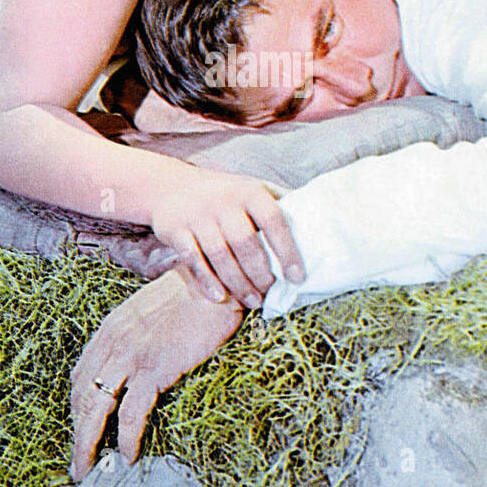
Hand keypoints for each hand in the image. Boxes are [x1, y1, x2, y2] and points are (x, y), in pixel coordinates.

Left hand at [69, 271, 242, 480]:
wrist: (214, 280)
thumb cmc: (191, 294)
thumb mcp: (150, 310)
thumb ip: (136, 333)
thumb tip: (137, 360)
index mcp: (110, 329)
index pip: (81, 375)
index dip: (78, 407)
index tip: (81, 428)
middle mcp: (112, 343)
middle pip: (82, 396)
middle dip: (76, 433)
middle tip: (77, 463)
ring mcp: (132, 356)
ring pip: (96, 407)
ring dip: (88, 443)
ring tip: (88, 469)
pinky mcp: (155, 368)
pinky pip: (132, 412)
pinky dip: (127, 437)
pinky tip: (127, 454)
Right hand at [149, 167, 303, 308]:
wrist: (170, 185)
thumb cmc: (223, 195)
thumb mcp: (249, 189)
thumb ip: (276, 205)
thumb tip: (316, 226)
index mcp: (249, 191)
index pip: (273, 221)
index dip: (287, 251)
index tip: (297, 278)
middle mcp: (223, 201)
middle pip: (245, 243)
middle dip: (260, 274)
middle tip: (269, 293)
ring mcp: (198, 215)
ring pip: (220, 255)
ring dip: (238, 283)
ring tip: (252, 301)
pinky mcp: (175, 229)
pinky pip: (193, 259)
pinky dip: (207, 281)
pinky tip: (220, 297)